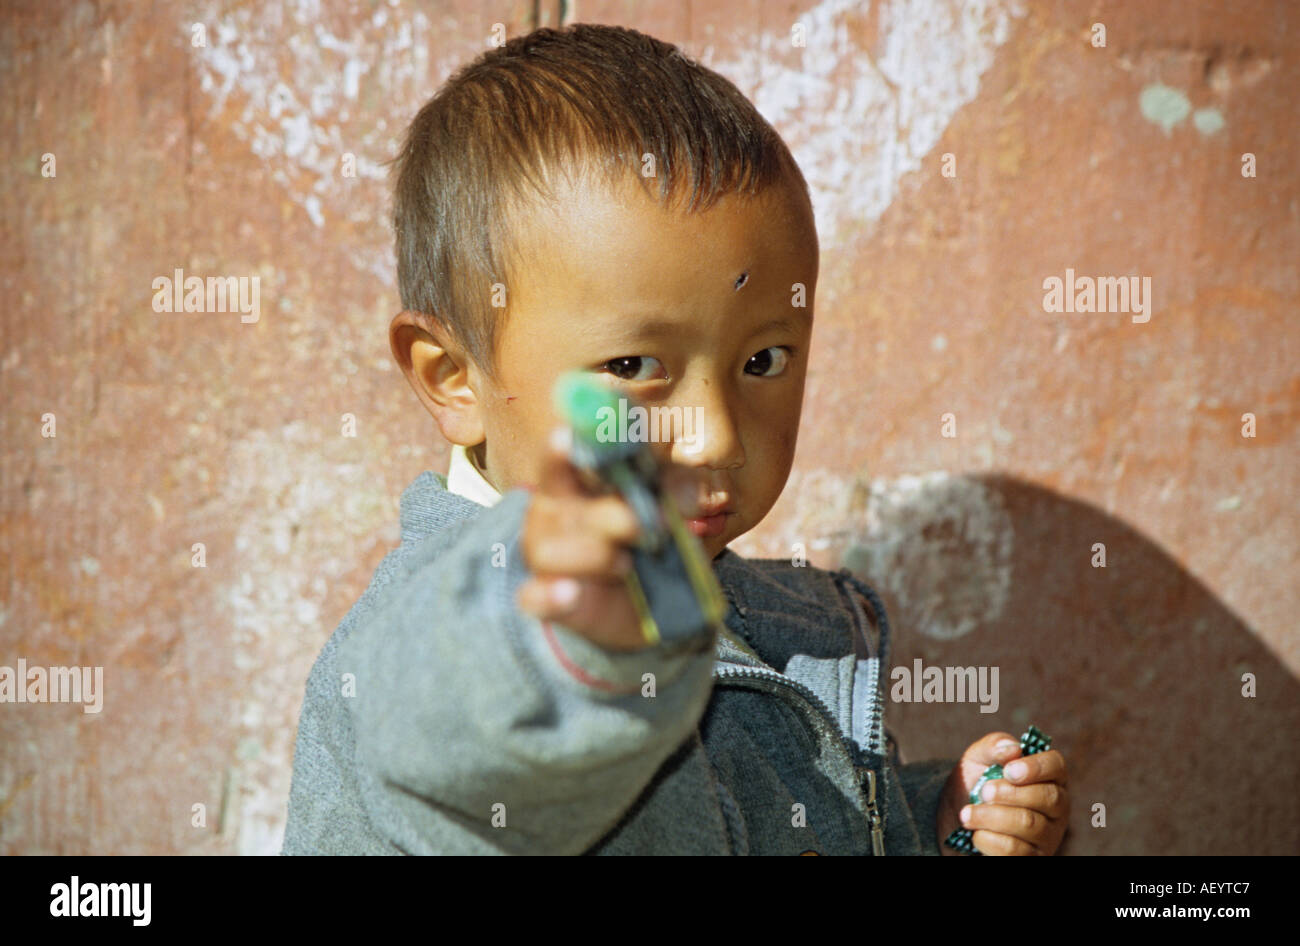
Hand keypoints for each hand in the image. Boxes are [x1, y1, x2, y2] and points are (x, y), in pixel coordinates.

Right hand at [516, 426, 682, 651]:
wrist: (647, 604)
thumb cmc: (643, 539)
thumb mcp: (666, 504)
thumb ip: (678, 490)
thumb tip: (690, 497)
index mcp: (573, 482)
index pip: (559, 457)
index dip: (560, 448)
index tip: (567, 437)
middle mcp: (551, 515)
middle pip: (562, 506)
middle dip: (608, 515)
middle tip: (644, 526)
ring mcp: (544, 558)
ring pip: (550, 552)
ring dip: (594, 556)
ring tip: (626, 565)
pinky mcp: (545, 600)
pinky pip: (532, 597)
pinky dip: (549, 595)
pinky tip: (571, 592)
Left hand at [937, 731, 1068, 855]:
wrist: (958, 818)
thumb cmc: (977, 782)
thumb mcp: (979, 758)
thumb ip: (994, 745)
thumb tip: (1013, 749)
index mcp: (1048, 776)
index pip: (1056, 765)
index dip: (1036, 767)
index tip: (1009, 770)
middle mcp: (1056, 806)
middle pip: (1048, 798)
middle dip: (1010, 794)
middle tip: (983, 792)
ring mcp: (1048, 835)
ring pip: (1030, 824)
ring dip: (992, 817)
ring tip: (967, 814)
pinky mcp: (1034, 857)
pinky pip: (1017, 851)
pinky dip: (989, 840)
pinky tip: (976, 833)